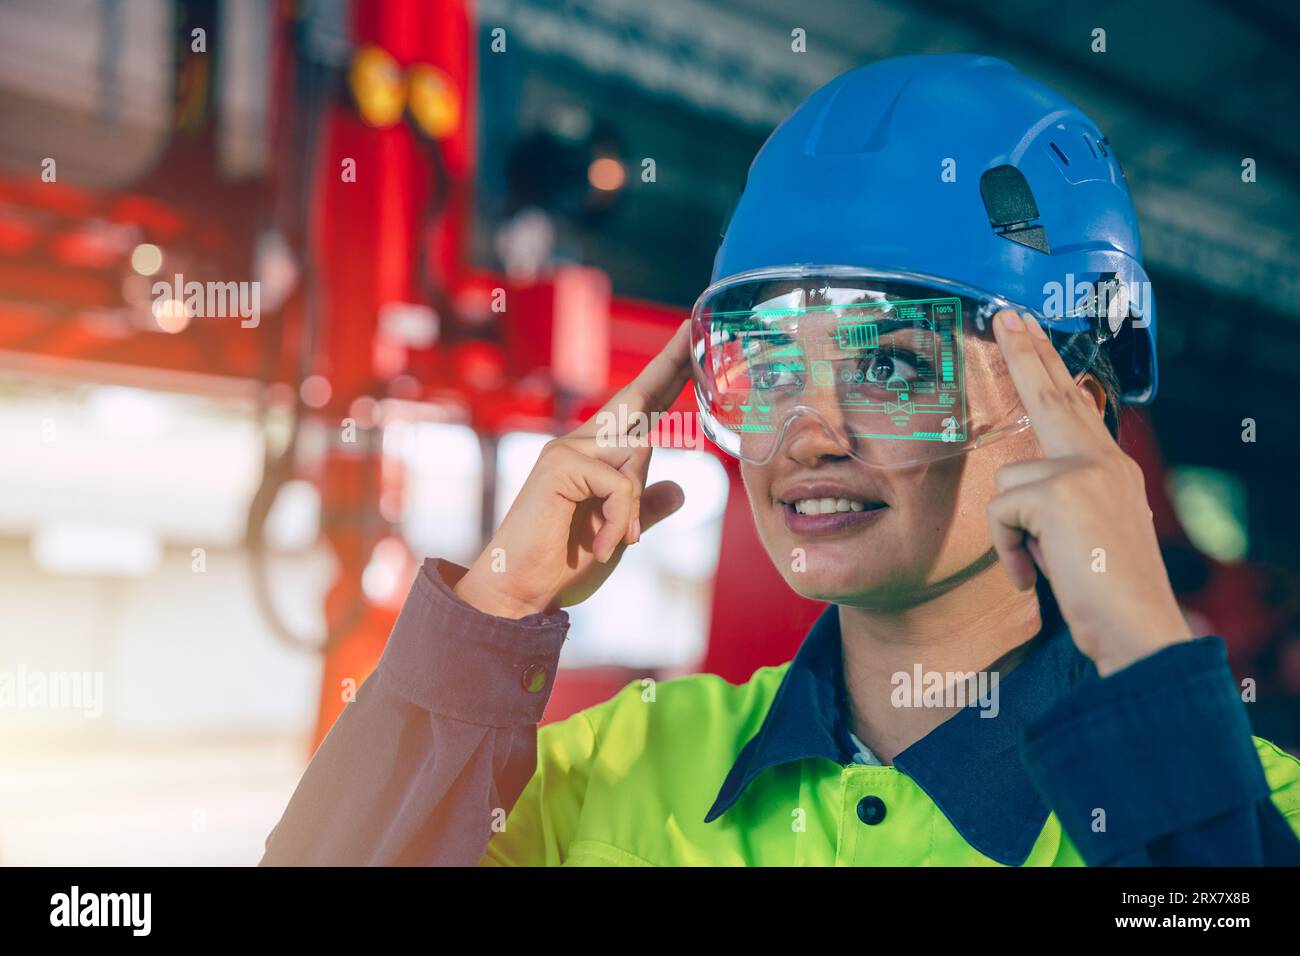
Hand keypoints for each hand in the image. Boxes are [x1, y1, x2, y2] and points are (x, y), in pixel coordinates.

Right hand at [454, 320, 691, 618]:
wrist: (521, 592)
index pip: (641, 408)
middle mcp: (581, 442)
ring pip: (636, 451)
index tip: (692, 339)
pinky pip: (622, 484)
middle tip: (694, 326)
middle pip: (637, 398)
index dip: (668, 375)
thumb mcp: (620, 532)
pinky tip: (606, 546)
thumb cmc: (563, 564)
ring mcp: (567, 448)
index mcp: (597, 455)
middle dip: (670, 364)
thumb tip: (679, 489)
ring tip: (619, 539)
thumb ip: (644, 507)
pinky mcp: (560, 464)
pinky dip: (622, 520)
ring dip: (634, 504)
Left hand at [987, 309, 1192, 676]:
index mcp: (1108, 468)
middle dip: (1025, 352)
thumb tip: (1019, 491)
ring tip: (1042, 565)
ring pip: (1006, 485)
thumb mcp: (1081, 535)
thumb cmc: (1105, 593)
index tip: (1027, 327)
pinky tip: (1034, 575)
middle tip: (1005, 313)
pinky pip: (1001, 514)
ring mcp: (1084, 472)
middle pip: (1052, 395)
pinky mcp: (1060, 494)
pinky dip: (1007, 550)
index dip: (1047, 364)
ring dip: (1010, 535)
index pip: (1072, 404)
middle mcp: (1102, 461)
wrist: (1136, 628)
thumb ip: (1058, 502)